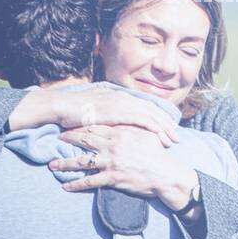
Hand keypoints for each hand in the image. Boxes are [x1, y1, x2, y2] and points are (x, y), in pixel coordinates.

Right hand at [10, 84, 179, 146]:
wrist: (61, 106)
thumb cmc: (73, 111)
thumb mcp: (92, 111)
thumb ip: (104, 115)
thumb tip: (110, 123)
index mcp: (119, 97)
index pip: (143, 107)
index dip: (157, 118)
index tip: (167, 129)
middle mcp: (123, 98)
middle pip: (151, 111)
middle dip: (166, 125)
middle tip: (176, 137)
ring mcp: (121, 104)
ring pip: (150, 115)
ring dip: (163, 128)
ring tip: (173, 140)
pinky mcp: (118, 112)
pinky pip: (140, 120)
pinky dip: (152, 128)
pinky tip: (160, 136)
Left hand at [49, 124, 196, 207]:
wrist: (165, 174)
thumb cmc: (157, 154)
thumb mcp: (145, 134)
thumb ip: (132, 127)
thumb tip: (124, 121)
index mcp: (120, 133)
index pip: (96, 126)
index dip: (82, 125)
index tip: (71, 123)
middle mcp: (112, 146)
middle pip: (85, 140)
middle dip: (69, 138)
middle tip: (57, 138)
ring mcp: (111, 162)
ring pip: (83, 161)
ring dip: (65, 163)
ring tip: (52, 165)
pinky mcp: (112, 179)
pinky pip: (89, 181)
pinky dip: (76, 184)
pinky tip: (65, 187)